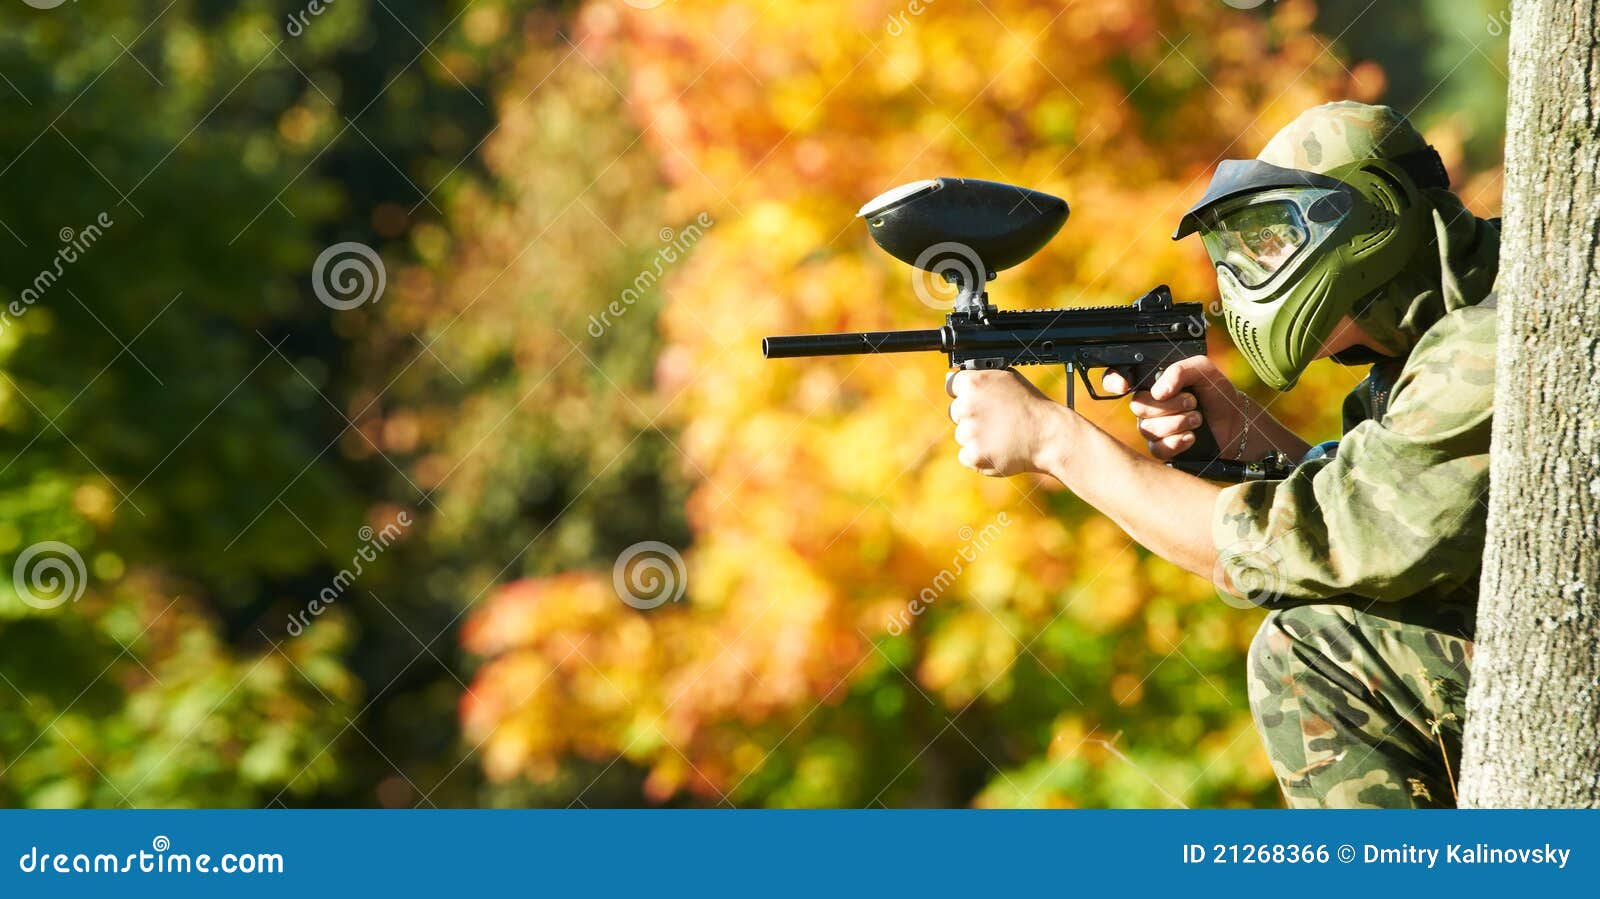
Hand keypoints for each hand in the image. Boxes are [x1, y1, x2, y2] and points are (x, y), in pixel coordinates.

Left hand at [946, 368, 1070, 476]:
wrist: (1048, 436)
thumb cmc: (1032, 406)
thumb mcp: (1008, 378)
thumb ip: (979, 377)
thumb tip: (951, 377)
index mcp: (974, 382)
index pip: (952, 386)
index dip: (965, 394)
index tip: (977, 401)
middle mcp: (967, 405)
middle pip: (955, 412)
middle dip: (971, 416)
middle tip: (996, 420)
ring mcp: (969, 432)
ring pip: (962, 435)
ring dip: (976, 437)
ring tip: (1002, 434)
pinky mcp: (973, 455)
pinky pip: (966, 456)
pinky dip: (979, 456)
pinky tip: (998, 449)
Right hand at [1101, 357, 1245, 460]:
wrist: (1236, 422)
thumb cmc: (1218, 393)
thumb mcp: (1203, 370)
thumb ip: (1180, 370)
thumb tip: (1157, 392)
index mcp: (1152, 383)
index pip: (1118, 379)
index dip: (1113, 382)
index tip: (1125, 386)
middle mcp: (1148, 406)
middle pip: (1137, 406)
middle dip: (1168, 405)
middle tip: (1192, 401)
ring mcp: (1153, 428)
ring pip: (1147, 428)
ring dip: (1177, 422)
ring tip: (1198, 418)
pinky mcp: (1162, 448)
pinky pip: (1157, 448)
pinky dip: (1176, 441)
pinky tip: (1191, 436)